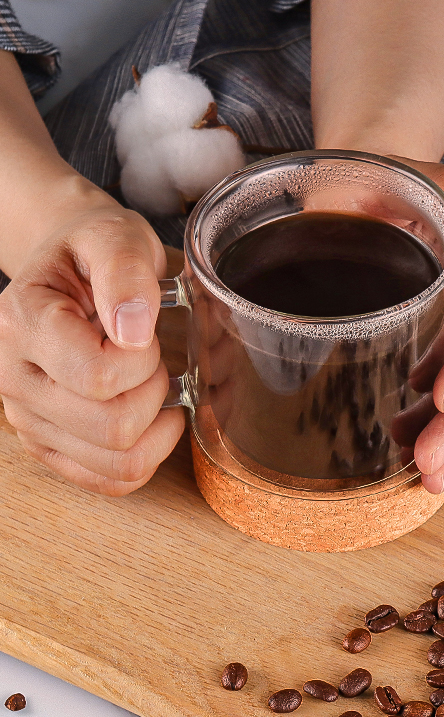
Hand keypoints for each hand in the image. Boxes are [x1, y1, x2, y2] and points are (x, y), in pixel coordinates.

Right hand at [0, 197, 185, 494]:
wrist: (72, 268)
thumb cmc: (94, 252)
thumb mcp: (115, 237)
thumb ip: (124, 273)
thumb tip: (132, 332)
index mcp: (23, 324)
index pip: (98, 377)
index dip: (141, 360)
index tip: (142, 333)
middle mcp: (14, 378)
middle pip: (113, 428)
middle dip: (154, 392)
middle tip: (151, 360)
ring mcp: (29, 419)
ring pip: (118, 463)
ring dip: (156, 427)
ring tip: (150, 387)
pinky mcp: (51, 446)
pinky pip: (113, 480)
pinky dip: (148, 456)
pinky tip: (152, 418)